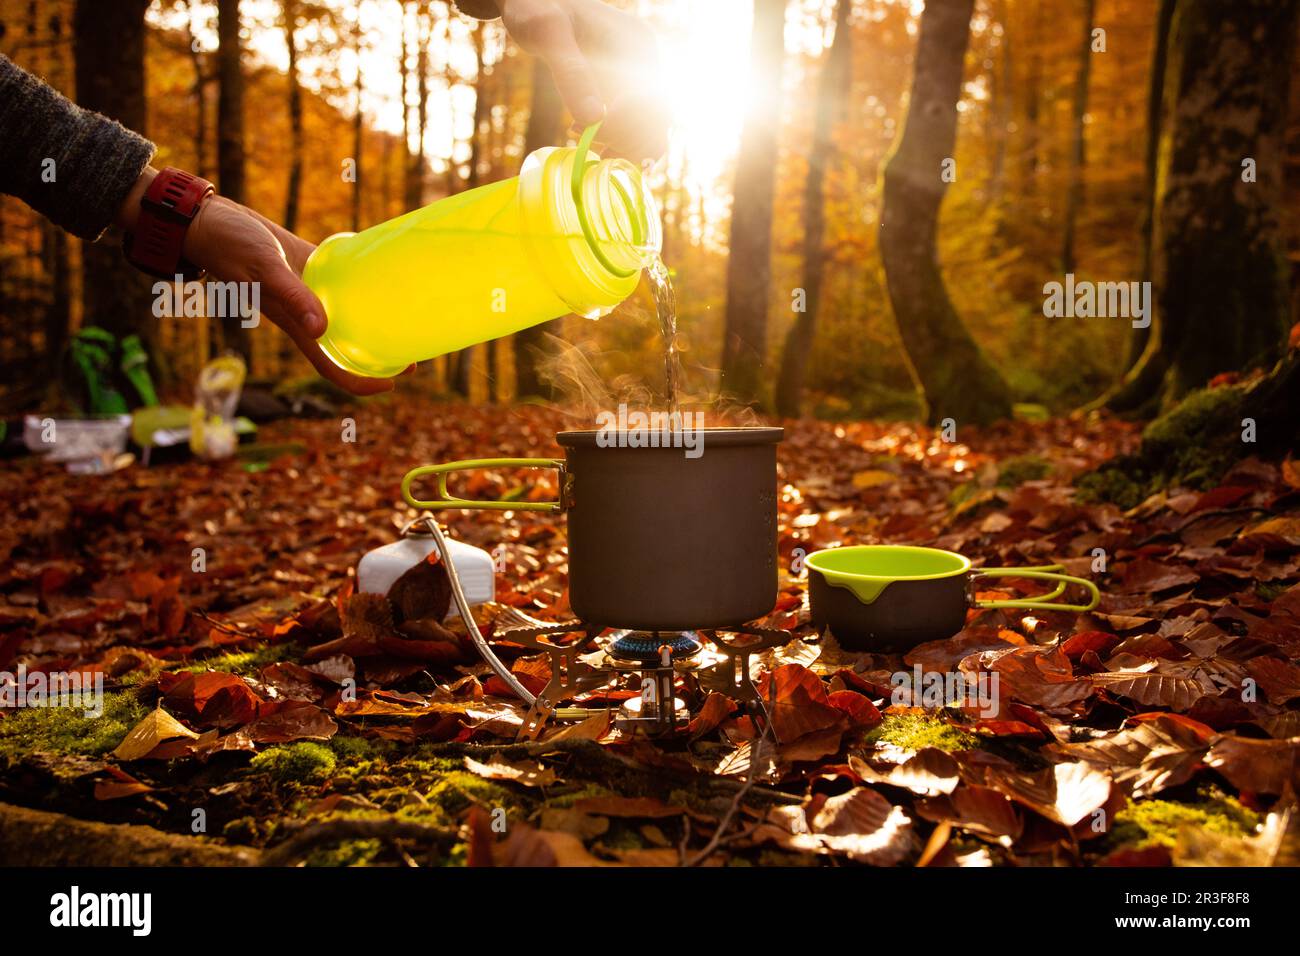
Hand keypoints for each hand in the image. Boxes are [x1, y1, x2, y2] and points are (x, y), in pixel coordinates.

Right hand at [117, 167, 403, 395]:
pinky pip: (341, 284)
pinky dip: (362, 287)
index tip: (396, 381)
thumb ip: (291, 295)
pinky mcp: (309, 269)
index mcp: (295, 325)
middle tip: (417, 352)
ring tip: (407, 320)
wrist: (209, 219)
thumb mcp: (263, 268)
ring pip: (347, 317)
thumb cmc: (230, 244)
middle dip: (380, 356)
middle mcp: (305, 315)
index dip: (362, 382)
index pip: (332, 368)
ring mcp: (308, 293)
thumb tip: (321, 327)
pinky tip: (384, 280)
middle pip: (347, 348)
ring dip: (374, 324)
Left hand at [500, 0, 667, 161]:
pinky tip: (589, 139)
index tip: (586, 130)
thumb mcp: (546, 32)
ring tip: (593, 149)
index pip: (650, 99)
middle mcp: (646, 60)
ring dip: (628, 147)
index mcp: (637, 43)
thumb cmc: (533, 6)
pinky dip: (619, 142)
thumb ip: (571, 72)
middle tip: (592, 146)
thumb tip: (595, 118)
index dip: (624, 124)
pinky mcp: (623, 88)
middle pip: (659, 118)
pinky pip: (634, 125)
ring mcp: (637, 76)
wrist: (531, 3)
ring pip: (652, 127)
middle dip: (628, 141)